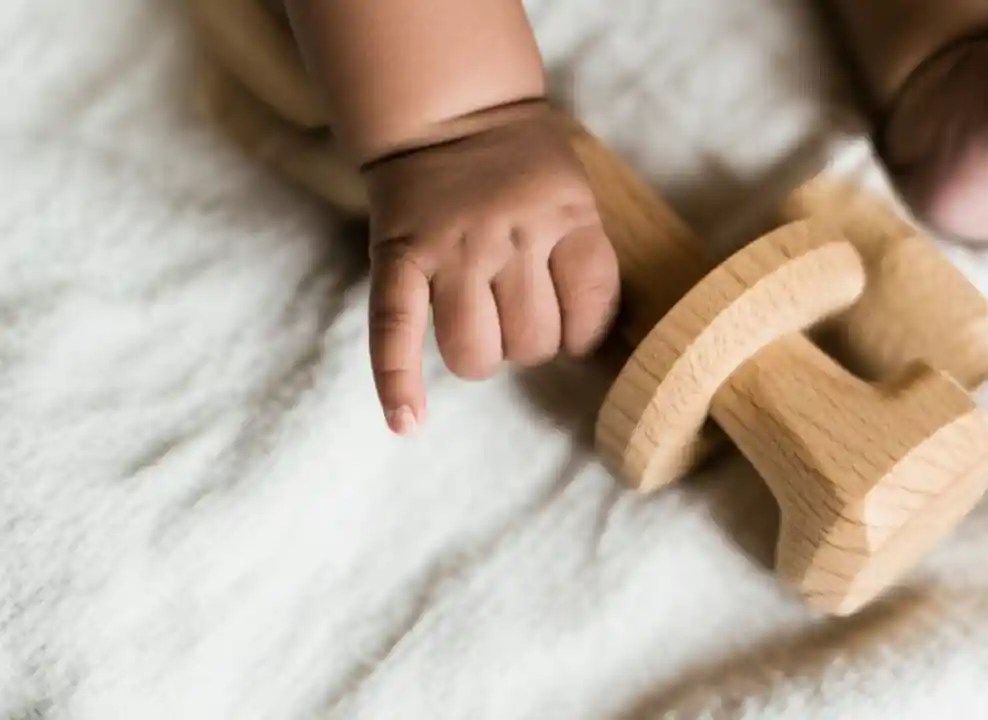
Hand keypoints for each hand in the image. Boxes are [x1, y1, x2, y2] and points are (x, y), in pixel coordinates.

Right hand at [364, 107, 619, 433]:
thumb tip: (586, 347)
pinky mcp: (399, 258)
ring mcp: (451, 249)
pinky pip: (395, 330)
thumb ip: (581, 259)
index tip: (570, 320)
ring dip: (480, 357)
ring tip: (477, 327)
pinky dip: (397, 383)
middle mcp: (509, 235)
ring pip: (473, 353)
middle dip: (528, 343)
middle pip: (531, 343)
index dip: (582, 332)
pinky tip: (408, 423)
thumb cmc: (521, 168)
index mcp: (564, 217)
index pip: (591, 310)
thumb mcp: (572, 196)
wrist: (446, 111)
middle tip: (514, 308)